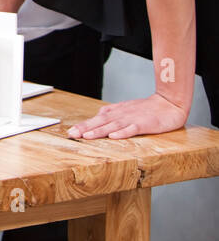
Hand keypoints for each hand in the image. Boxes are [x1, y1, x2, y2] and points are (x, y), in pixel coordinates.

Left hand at [67, 92, 188, 139]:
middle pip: (100, 122)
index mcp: (115, 113)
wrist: (169, 103)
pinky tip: (113, 136)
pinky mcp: (144, 124)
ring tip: (86, 136)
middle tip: (71, 134)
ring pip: (112, 126)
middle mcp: (121, 115)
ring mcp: (132, 119)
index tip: (70, 132)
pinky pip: (132, 129)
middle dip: (85, 128)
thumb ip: (112, 113)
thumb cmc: (146, 108)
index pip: (96, 120)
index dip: (83, 126)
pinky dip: (122, 133)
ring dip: (99, 131)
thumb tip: (97, 116)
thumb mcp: (125, 109)